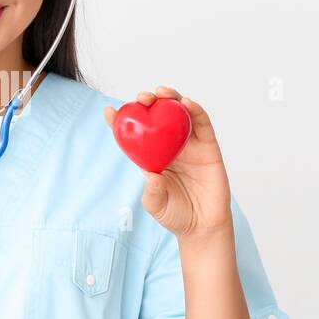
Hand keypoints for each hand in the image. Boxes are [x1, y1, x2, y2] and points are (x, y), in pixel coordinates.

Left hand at [103, 86, 231, 239]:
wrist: (203, 226)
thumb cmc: (175, 215)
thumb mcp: (156, 204)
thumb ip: (152, 191)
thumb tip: (152, 175)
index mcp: (152, 157)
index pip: (134, 134)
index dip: (121, 121)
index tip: (109, 111)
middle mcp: (169, 146)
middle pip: (158, 117)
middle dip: (149, 102)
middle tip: (141, 98)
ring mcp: (189, 145)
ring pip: (180, 114)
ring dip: (171, 99)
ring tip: (161, 93)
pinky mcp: (209, 147)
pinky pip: (202, 125)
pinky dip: (195, 110)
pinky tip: (186, 103)